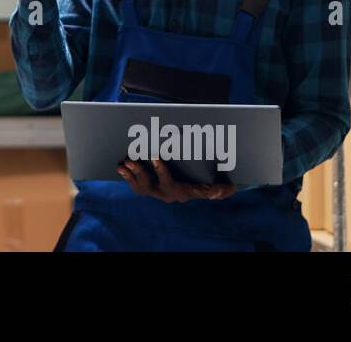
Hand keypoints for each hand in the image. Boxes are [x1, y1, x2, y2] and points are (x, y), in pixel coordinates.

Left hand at [117, 159, 235, 202]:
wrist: (194, 191)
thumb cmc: (204, 185)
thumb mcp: (212, 187)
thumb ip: (218, 188)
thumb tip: (229, 188)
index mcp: (179, 192)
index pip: (169, 183)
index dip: (160, 171)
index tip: (154, 156)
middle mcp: (165, 194)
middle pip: (149, 186)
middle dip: (138, 173)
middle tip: (130, 160)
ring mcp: (155, 192)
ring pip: (140, 187)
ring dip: (129, 177)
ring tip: (122, 164)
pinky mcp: (148, 188)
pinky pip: (135, 185)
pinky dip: (127, 177)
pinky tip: (121, 168)